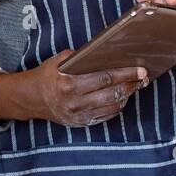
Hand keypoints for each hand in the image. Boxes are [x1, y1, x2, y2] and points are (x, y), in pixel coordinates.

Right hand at [0, 49, 146, 125]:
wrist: (32, 99)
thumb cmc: (49, 75)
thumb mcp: (60, 61)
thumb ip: (81, 57)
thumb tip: (107, 52)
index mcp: (69, 83)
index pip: (104, 78)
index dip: (125, 74)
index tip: (140, 69)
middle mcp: (74, 101)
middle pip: (112, 94)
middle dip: (131, 85)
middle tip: (144, 77)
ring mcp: (78, 115)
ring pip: (112, 107)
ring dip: (127, 96)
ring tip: (136, 86)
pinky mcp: (81, 123)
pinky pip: (106, 116)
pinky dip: (118, 107)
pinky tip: (123, 97)